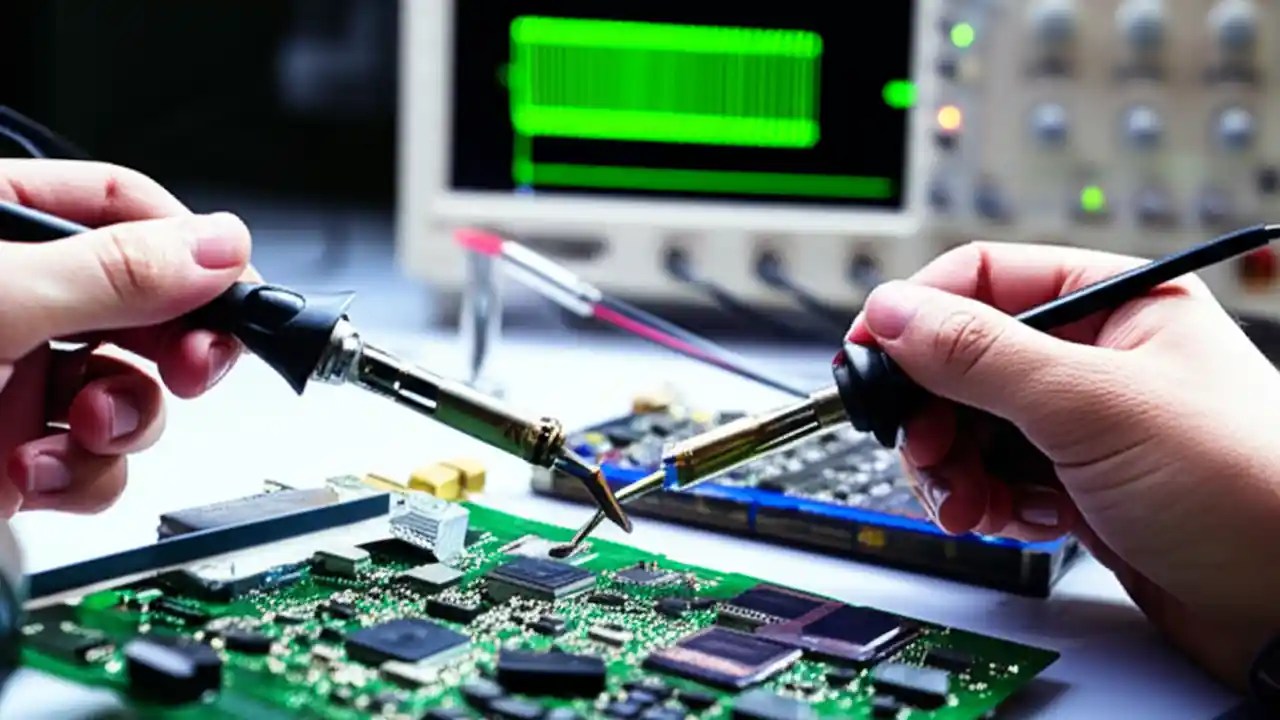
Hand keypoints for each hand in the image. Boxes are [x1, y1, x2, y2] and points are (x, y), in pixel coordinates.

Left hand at [0, 159, 256, 515]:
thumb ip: (111, 272)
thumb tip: (222, 246)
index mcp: (1, 232)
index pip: (122, 205)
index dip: (184, 244)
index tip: (232, 289)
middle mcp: (17, 302)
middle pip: (150, 305)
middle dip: (178, 346)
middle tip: (193, 366)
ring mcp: (15, 381)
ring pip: (136, 391)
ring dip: (126, 421)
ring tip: (82, 429)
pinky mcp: (17, 456)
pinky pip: (97, 463)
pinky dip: (83, 477)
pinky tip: (31, 475)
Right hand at [848, 241, 1279, 690]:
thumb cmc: (1248, 485)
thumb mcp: (1096, 405)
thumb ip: (982, 355)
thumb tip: (894, 312)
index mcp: (1111, 303)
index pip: (983, 280)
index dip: (916, 315)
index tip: (867, 356)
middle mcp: (1092, 358)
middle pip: (961, 362)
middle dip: (933, 413)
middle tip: (928, 451)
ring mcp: (1081, 425)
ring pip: (970, 426)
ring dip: (953, 467)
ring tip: (968, 501)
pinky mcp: (1075, 484)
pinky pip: (994, 477)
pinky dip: (984, 500)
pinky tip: (1006, 520)